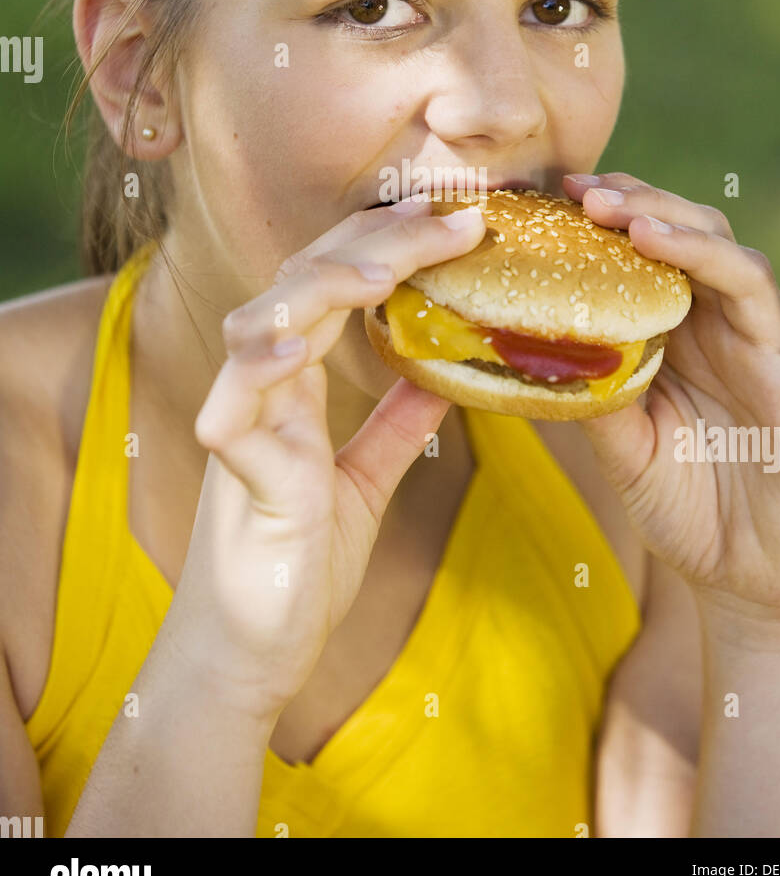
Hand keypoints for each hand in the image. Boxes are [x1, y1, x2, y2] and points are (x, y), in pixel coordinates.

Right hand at [165, 196, 485, 720]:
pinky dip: (261, 370)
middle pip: (304, 286)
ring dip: (320, 288)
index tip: (445, 217)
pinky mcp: (234, 478)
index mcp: (292, 388)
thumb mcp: (365, 483)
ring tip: (386, 268)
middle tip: (448, 220)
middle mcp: (262, 393)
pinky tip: (299, 348)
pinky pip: (234, 410)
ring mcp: (242, 428)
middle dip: (375, 244)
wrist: (246, 659)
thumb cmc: (298, 568)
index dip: (383, 244)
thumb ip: (397, 424)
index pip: (332, 287)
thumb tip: (445, 372)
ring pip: (260, 326)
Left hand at [562, 172, 779, 623]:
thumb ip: (593, 394)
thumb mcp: (622, 448)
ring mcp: (770, 361)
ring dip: (697, 245)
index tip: (566, 192)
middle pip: (696, 244)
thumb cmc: (683, 504)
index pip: (651, 252)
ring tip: (644, 228)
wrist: (744, 580)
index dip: (617, 216)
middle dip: (647, 212)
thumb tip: (536, 343)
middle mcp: (724, 334)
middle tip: (591, 199)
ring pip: (745, 278)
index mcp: (678, 335)